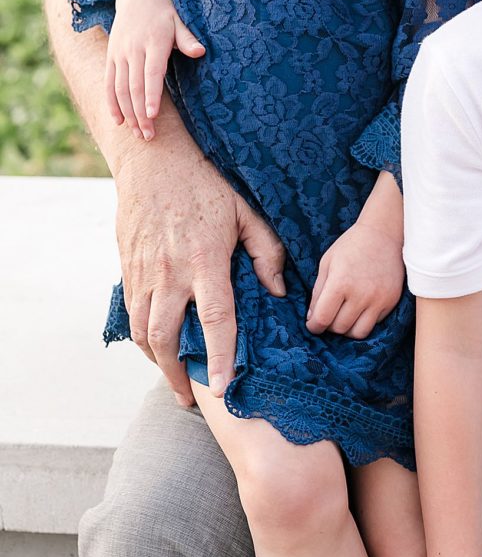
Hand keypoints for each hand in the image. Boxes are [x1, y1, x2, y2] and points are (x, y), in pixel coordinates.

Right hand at [106, 0, 204, 139]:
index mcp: (154, 41)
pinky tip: (118, 121)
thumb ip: (187, 38)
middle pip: (135, 86)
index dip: (151, 95)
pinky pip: (108, 83)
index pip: (152, 72)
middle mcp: (134, 49)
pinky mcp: (110, 57)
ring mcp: (119, 54)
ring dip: (127, 113)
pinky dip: (111, 103)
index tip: (153, 115)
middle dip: (140, 113)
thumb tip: (200, 51)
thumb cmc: (164, 11)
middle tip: (149, 135)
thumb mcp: (179, 19)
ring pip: (120, 88)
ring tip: (137, 133)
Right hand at [114, 131, 284, 404]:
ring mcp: (144, 271)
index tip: (221, 390)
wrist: (153, 158)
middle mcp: (169, 272)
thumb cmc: (206, 181)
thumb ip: (267, 252)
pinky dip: (142, 336)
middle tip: (191, 398)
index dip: (220, 358)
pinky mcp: (128, 267)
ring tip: (174, 377)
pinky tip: (157, 344)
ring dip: (157, 361)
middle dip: (176, 375)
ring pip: (142, 331)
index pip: (215, 320)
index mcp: (204, 259)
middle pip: (166, 338)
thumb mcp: (246, 210)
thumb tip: (279, 292)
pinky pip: (131, 312)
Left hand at [307, 219, 404, 337]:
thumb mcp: (327, 263)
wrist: (383, 233)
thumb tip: (312, 318)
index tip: (313, 324)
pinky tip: (360, 307)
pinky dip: (364, 321)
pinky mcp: (391, 301)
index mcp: (340, 282)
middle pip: (339, 328)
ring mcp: (378, 299)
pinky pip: (374, 323)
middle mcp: (361, 294)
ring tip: (344, 316)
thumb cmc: (351, 245)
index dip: (314, 326)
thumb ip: (318, 292)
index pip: (322, 319)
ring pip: (358, 333)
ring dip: (347, 329)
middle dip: (330, 325)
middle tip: (329, 315)